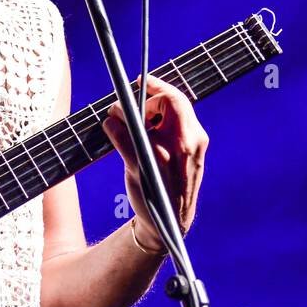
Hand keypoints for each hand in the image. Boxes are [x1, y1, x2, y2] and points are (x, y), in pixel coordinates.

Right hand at [101, 73, 207, 250]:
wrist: (171, 223)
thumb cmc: (154, 199)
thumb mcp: (135, 170)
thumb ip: (124, 141)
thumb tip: (112, 120)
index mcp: (183, 142)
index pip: (172, 99)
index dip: (153, 88)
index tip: (136, 83)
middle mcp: (193, 141)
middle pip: (173, 104)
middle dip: (149, 102)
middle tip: (128, 112)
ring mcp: (195, 147)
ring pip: (172, 116)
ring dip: (152, 116)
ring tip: (133, 129)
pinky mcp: (192, 153)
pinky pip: (175, 129)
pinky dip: (157, 127)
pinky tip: (144, 139)